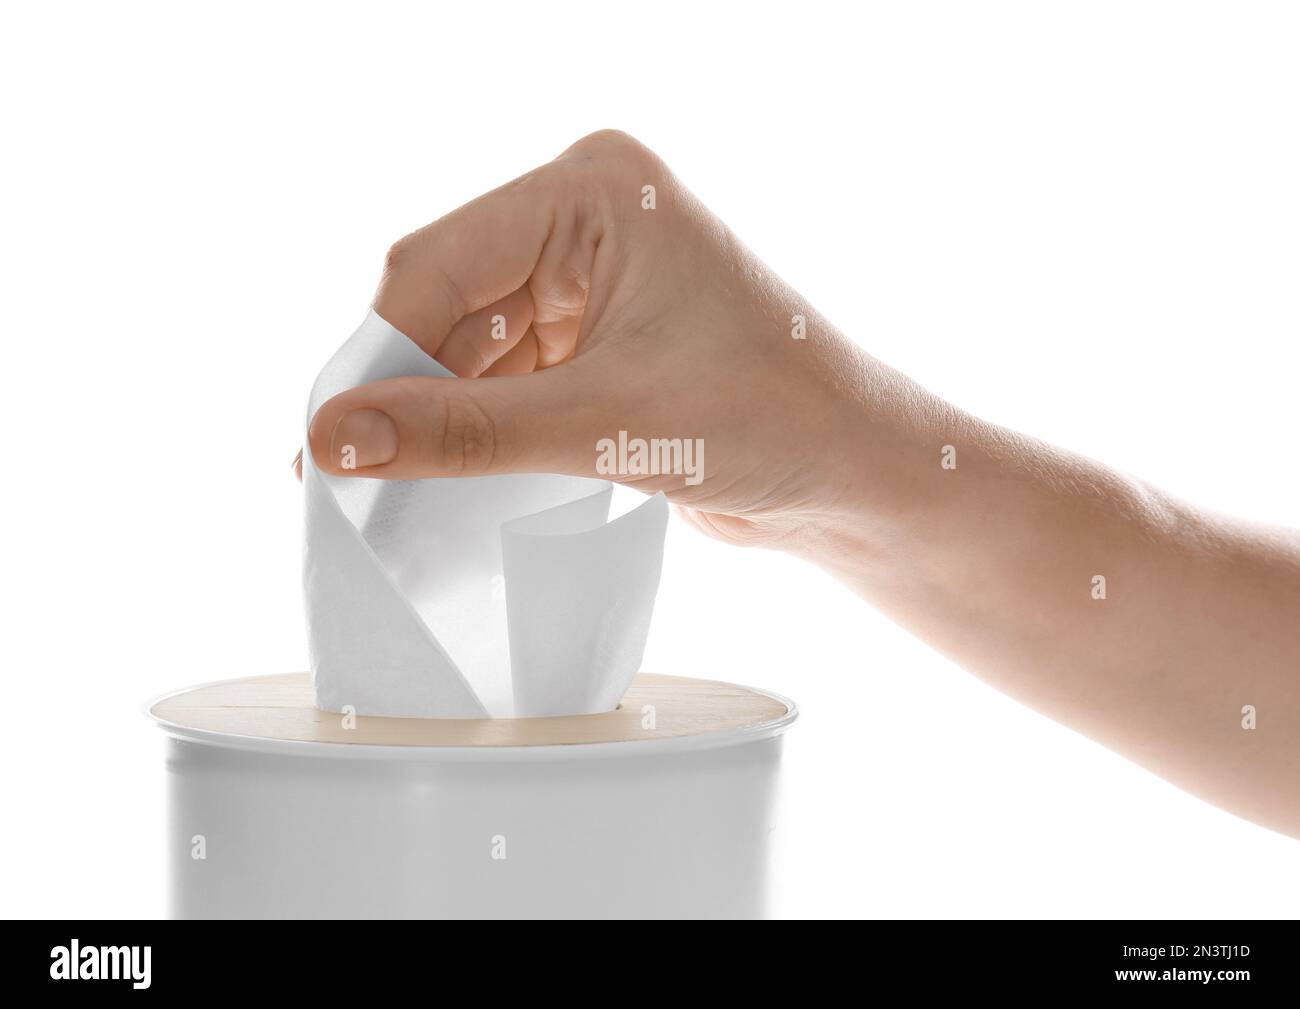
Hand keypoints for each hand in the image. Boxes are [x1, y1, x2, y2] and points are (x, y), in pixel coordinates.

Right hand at [304, 130, 918, 552]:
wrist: (854, 474)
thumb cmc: (772, 420)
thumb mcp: (604, 424)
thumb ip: (464, 431)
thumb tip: (337, 437)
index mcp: (596, 190)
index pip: (440, 263)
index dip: (378, 357)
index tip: (330, 441)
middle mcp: (586, 218)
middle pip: (445, 301)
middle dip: (404, 390)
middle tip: (345, 473)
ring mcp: (590, 278)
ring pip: (467, 346)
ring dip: (436, 416)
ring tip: (390, 492)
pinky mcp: (596, 336)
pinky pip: (504, 376)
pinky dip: (475, 428)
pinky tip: (448, 480)